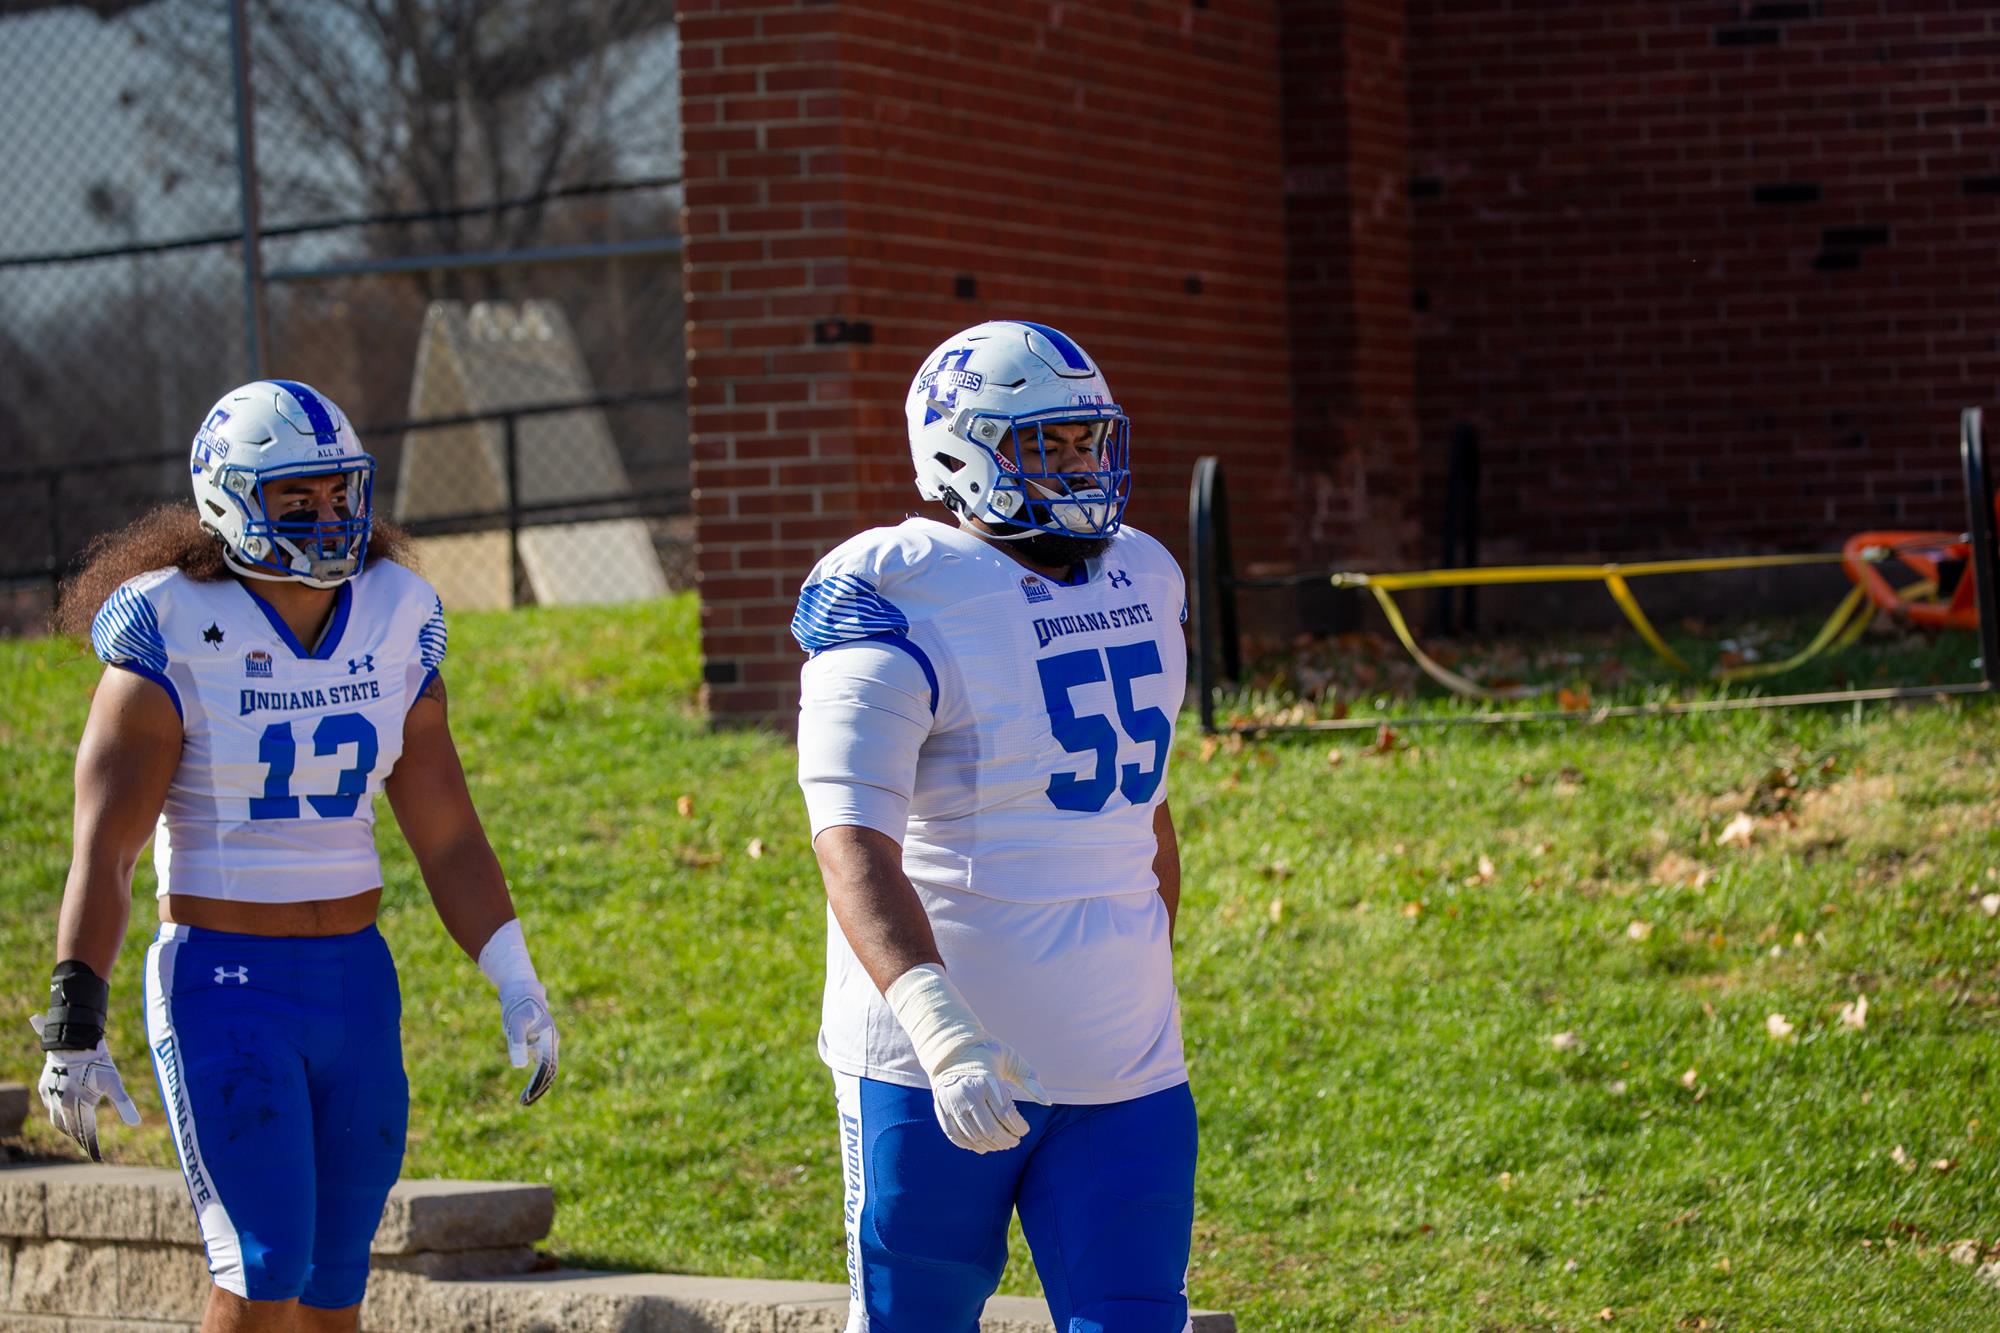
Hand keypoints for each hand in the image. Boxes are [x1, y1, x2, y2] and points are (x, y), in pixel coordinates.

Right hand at [29, 1015, 140, 1161]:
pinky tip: (65, 1111)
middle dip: (79, 1138)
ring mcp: (50, 1096)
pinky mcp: (44, 1087)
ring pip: (56, 1121)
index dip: (92, 1146)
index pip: (85, 1133)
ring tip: (77, 1132)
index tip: (97, 1158)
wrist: (74, 1041)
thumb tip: (136, 1124)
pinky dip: (58, 1112)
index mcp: (78, 1105)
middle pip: (69, 1130)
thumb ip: (123, 1103)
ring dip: (67, 1128)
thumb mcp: (114, 1082)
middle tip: (88, 1145)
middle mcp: (60, 1104)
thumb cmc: (98, 1061)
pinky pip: (49, 1106)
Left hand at [498, 985, 557, 1105]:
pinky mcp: (542, 1043)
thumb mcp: (515, 1024)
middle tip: (523, 1103)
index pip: (546, 1069)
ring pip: (547, 1069)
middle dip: (538, 1089)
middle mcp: (552, 1042)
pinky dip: (536, 1077)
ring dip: (538, 1085)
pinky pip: (543, 1064)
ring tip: (524, 1100)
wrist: (522, 989)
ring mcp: (548, 1043)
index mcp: (549, 1039)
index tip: (526, 1099)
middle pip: (549, 1071)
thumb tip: (520, 1067)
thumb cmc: (518, 1005)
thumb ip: (517, 1044)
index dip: (537, 1085)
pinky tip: (528, 1086)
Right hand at [929, 1036, 1050, 1153]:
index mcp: (986, 1081)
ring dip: (992, 1146)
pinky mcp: (941, 1109)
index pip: (1006, 1114)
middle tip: (1015, 1141)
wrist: (950, 1048)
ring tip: (1002, 1145)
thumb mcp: (1010, 1058)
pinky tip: (982, 1147)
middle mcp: (967, 1093)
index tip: (1025, 1130)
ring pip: (974, 1136)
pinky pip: (955, 1136)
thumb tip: (1047, 1101)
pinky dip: (970, 1146)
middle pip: (991, 1129)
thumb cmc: (985, 1053)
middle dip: (1007, 1140)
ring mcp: (952, 1103)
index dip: (1018, 1127)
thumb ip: (1028, 1078)